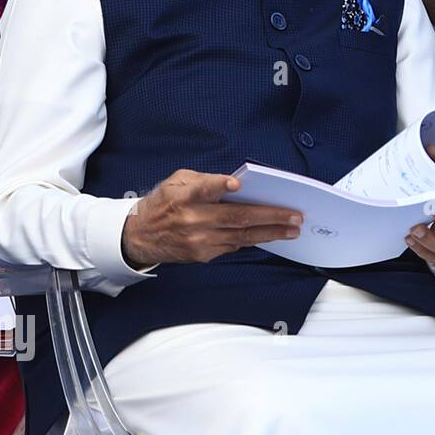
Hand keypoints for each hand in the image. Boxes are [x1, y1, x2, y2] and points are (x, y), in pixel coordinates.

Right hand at [120, 169, 302, 266]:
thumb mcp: (176, 182)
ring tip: (292, 229)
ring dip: (271, 233)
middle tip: (294, 215)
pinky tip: (272, 235)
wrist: (140, 237)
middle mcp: (193, 220)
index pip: (203, 189)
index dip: (219, 186)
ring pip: (242, 236)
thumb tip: (234, 184)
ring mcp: (200, 240)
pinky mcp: (204, 254)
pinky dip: (255, 240)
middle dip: (270, 216)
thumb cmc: (163, 203)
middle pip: (236, 218)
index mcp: (185, 197)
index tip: (236, 184)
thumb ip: (204, 180)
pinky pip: (235, 246)